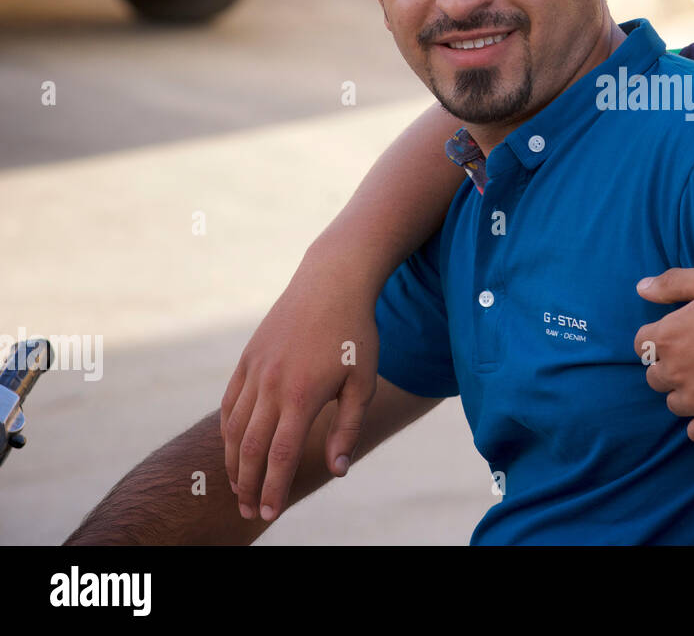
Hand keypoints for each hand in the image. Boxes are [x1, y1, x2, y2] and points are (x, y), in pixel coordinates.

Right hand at [220, 246, 379, 521]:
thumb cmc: (355, 335)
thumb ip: (347, 429)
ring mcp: (255, 370)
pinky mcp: (247, 358)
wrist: (331, 282)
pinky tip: (234, 448)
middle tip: (249, 511)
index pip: (280, 455)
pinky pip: (229, 403)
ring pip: (233, 429)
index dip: (272, 488)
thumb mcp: (363, 382)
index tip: (268, 514)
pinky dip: (228, 431)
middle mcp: (271, 385)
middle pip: (251, 449)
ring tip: (240, 487)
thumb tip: (338, 471)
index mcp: (302, 395)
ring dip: (234, 462)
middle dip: (248, 485)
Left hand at [633, 265, 693, 441]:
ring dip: (684, 394)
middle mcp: (675, 370)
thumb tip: (642, 287)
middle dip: (669, 366)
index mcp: (670, 335)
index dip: (658, 338)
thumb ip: (674, 283)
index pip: (641, 344)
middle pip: (654, 376)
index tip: (679, 335)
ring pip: (673, 403)